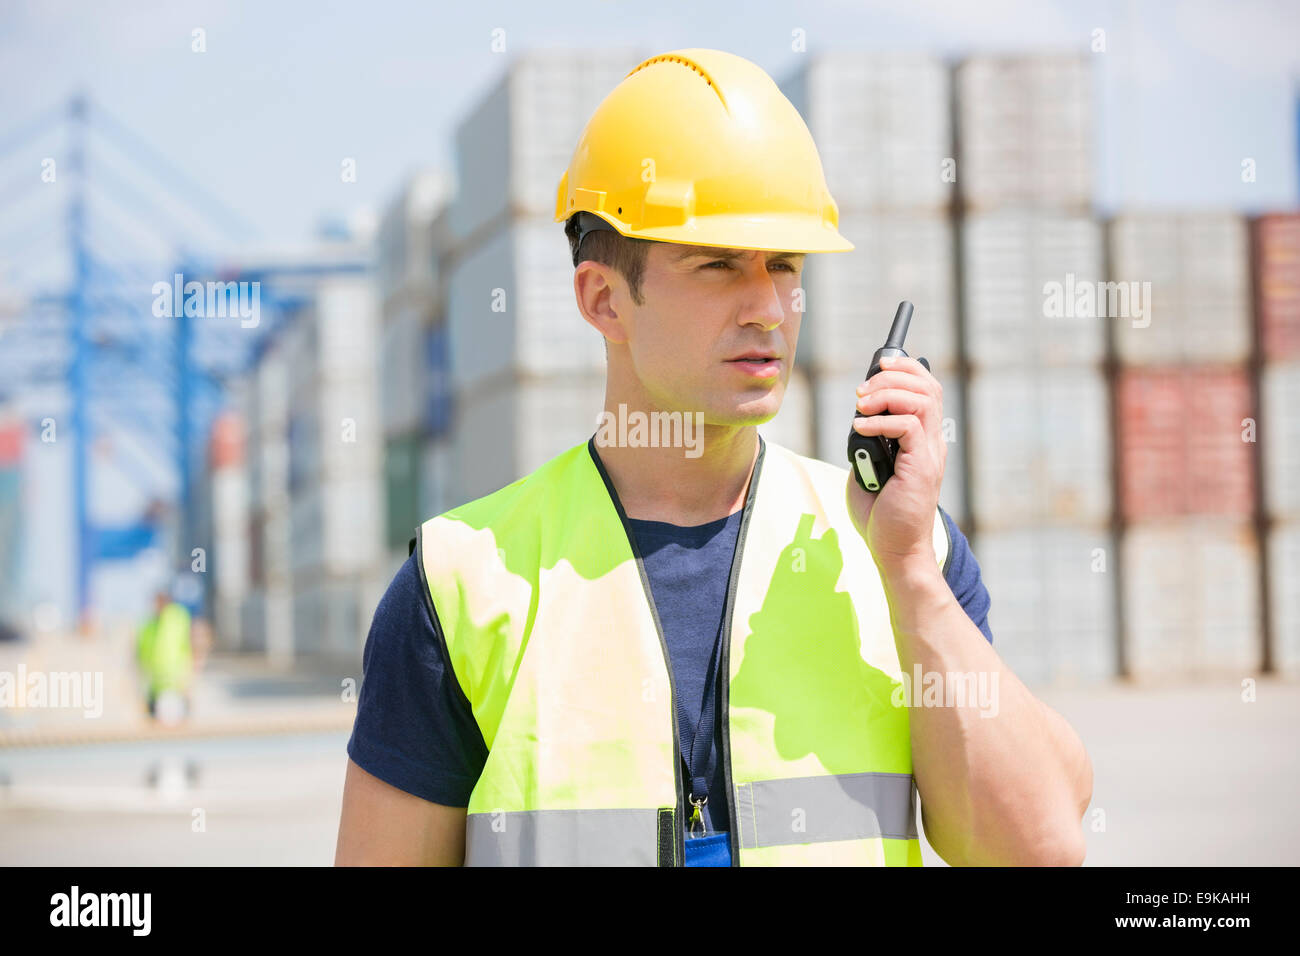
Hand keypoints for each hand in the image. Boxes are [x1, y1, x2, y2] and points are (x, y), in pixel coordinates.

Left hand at [845, 355, 946, 567]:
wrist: (896, 551)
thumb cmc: (881, 515)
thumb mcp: (868, 468)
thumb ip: (867, 442)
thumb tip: (858, 417)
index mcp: (923, 440)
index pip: (927, 389)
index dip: (906, 370)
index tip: (878, 366)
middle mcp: (932, 442)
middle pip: (927, 386)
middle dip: (893, 375)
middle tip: (862, 388)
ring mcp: (929, 454)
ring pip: (920, 400)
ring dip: (886, 394)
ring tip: (860, 406)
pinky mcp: (921, 467)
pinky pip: (907, 426)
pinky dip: (879, 421)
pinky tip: (859, 429)